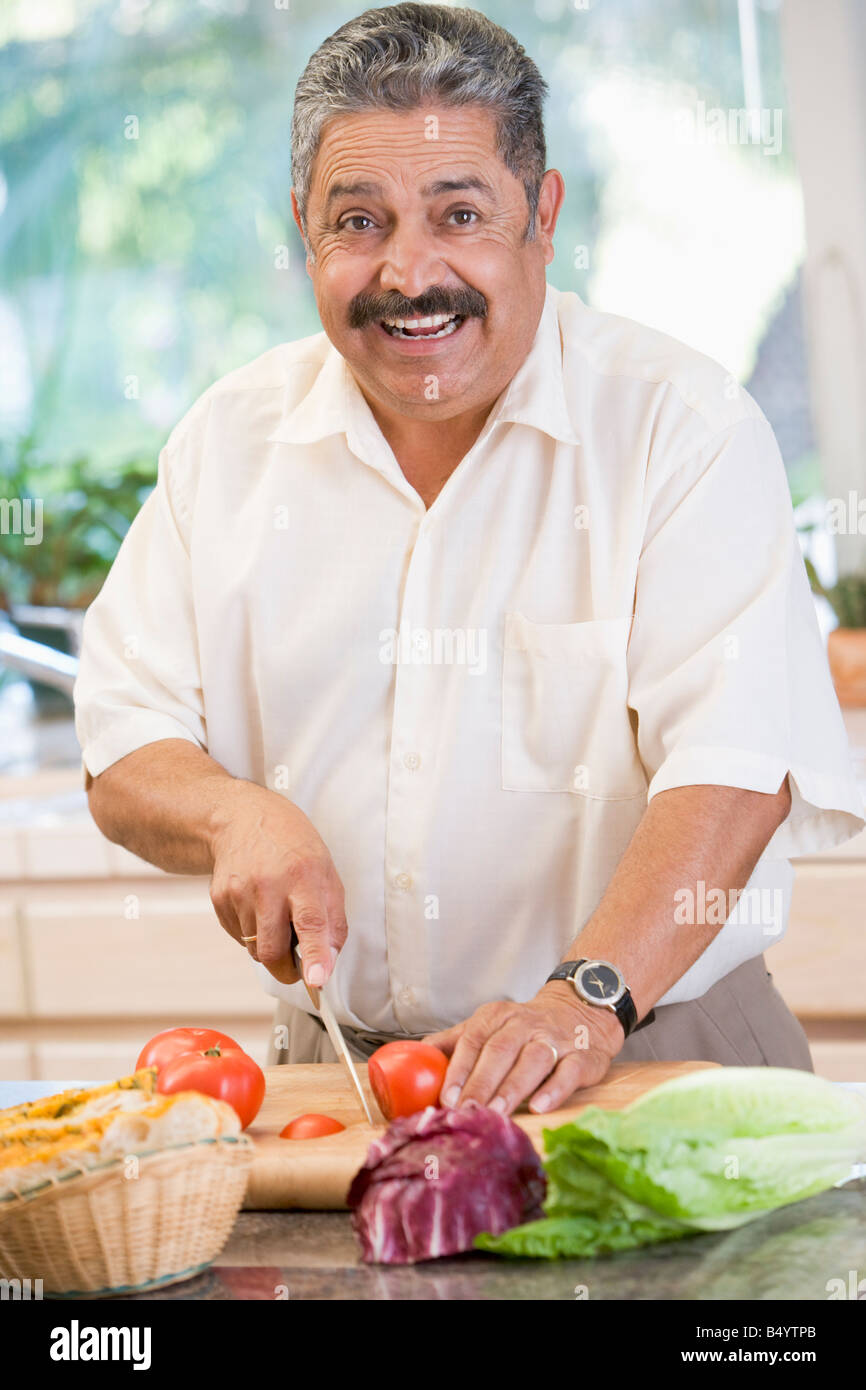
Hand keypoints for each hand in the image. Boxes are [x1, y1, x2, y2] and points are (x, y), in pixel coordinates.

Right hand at [208, 784, 347, 988]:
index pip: (311, 922)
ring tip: (276, 914)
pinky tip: (257, 905)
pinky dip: (252, 932)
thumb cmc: (292, 847)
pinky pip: (238, 937)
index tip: (317, 980)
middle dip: (286, 969)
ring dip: (269, 945)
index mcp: (303, 875)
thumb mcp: (327, 873)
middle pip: (273, 950)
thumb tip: (328, 964)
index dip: (315, 955)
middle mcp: (268, 884)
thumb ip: (333, 921)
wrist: (243, 818)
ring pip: (254, 949)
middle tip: (298, 962)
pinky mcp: (219, 898)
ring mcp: (239, 892)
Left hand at [423, 982, 623, 1115]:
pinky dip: (554, 1089)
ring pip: (533, 1061)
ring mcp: (555, 1040)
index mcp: (497, 1017)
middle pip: (500, 1052)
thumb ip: (455, 1041)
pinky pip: (568, 1072)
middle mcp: (525, 1025)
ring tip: (497, 1113)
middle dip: (481, 1082)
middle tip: (467, 1111)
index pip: (473, 1040)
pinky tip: (539, 1106)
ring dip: (513, 1088)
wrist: (580, 1011)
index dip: (459, 1070)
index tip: (446, 1097)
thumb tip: (414, 1056)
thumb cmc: (525, 1028)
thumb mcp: (489, 1025)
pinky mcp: (583, 1057)